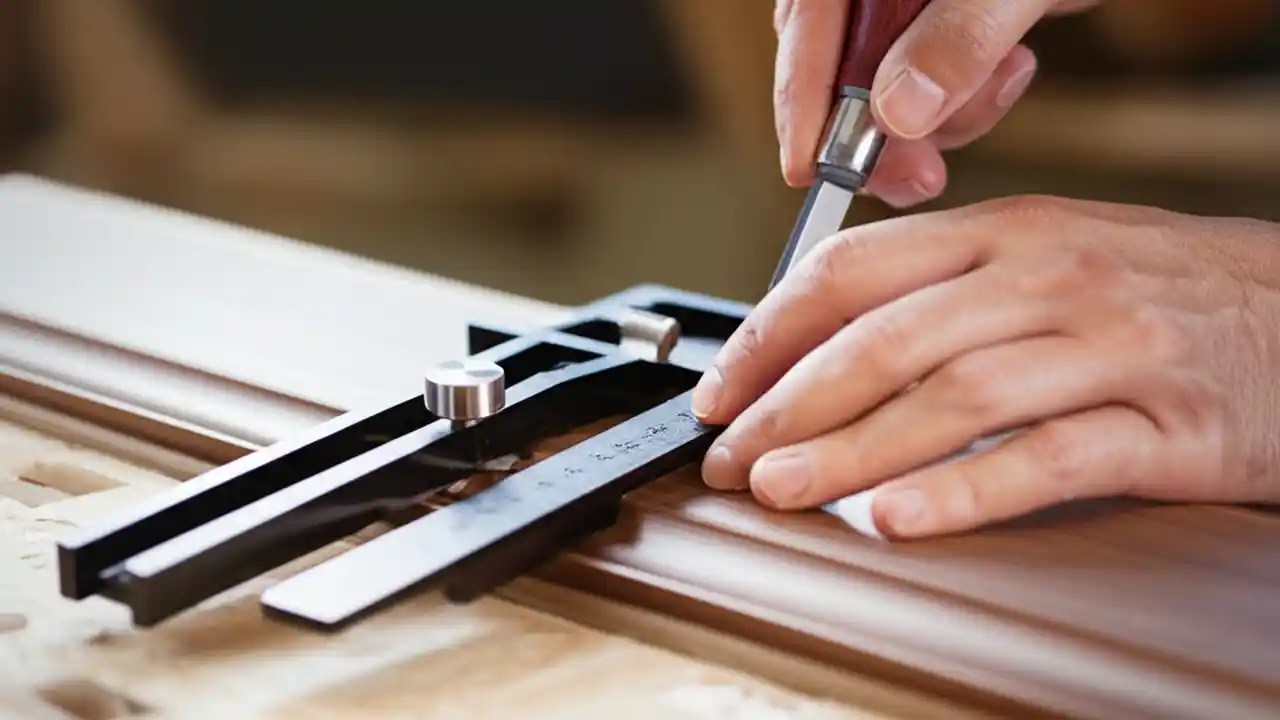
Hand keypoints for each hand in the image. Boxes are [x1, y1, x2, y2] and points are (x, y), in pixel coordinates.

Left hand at [691, 195, 1279, 538]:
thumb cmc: (1163, 292)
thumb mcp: (1047, 256)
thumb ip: (944, 289)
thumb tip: (822, 342)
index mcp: (1006, 231)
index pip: (853, 271)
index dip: (771, 334)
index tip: (722, 388)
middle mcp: (1048, 278)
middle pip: (887, 339)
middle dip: (789, 405)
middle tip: (734, 456)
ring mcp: (1110, 348)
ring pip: (953, 398)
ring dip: (852, 450)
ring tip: (786, 488)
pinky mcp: (1166, 425)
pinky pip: (1048, 459)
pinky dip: (965, 491)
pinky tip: (900, 518)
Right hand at [774, 0, 1100, 207]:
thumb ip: (956, 38)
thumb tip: (896, 116)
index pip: (804, 31)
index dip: (802, 106)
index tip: (812, 173)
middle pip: (835, 70)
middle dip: (885, 130)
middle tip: (924, 177)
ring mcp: (902, 5)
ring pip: (884, 88)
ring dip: (943, 113)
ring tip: (1005, 74)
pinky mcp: (939, 24)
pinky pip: (929, 83)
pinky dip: (968, 96)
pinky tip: (1010, 64)